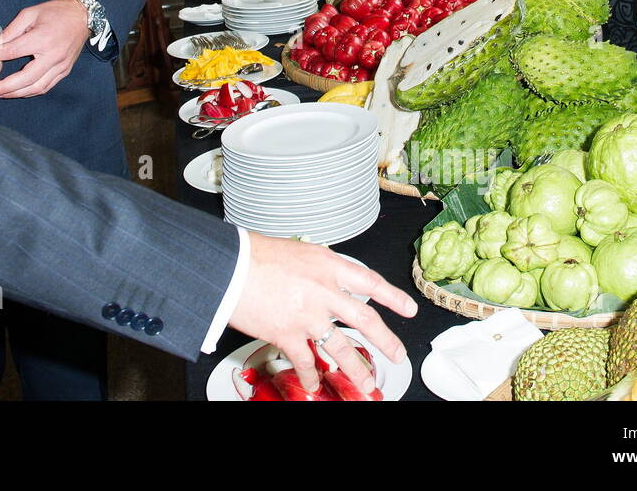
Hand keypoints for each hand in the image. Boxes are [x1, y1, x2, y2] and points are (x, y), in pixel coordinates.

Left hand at [0, 0, 87, 98]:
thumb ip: (10, 31)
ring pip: (36, 87)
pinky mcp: (64, 71)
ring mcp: (61, 66)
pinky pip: (46, 86)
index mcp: (42, 38)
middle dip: (5, 87)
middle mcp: (53, 56)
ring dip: (16, 93)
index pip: (13, 52)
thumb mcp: (29, 14)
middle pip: (26, 78)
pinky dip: (30, 91)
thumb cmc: (54, 11)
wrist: (82, 15)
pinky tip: (17, 92)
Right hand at [229, 232, 416, 395]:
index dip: (392, 297)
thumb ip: (316, 268)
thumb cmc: (253, 254)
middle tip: (397, 353)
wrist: (228, 266)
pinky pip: (306, 361)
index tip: (407, 309)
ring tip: (366, 384)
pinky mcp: (288, 334)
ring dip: (356, 369)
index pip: (370, 281)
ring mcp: (308, 315)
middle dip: (385, 340)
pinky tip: (314, 385)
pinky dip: (311, 376)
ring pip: (341, 348)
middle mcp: (323, 290)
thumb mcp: (295, 251)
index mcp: (327, 265)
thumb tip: (325, 280)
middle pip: (365, 319)